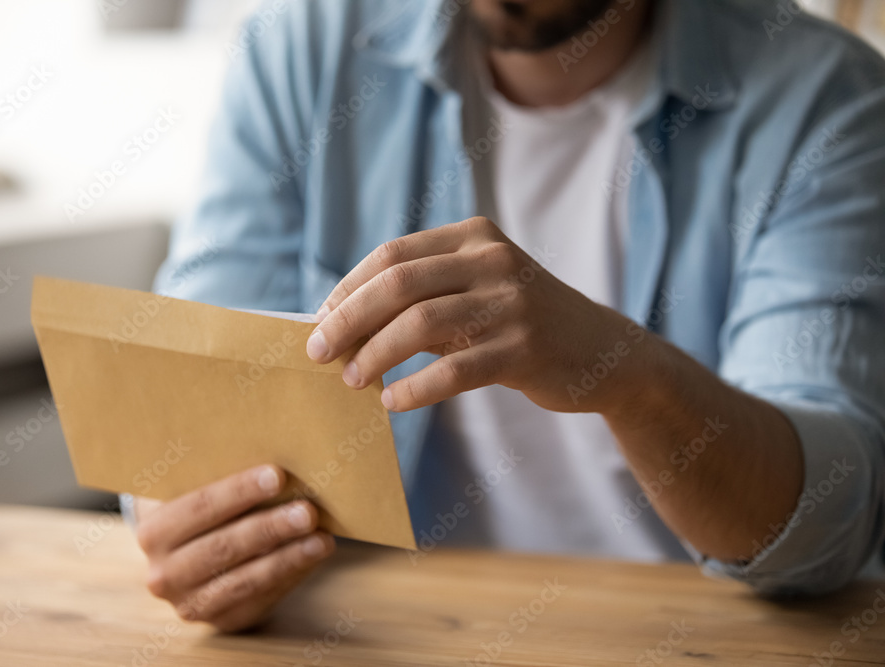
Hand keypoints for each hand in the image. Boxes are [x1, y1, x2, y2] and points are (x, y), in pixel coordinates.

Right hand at [134, 465, 334, 631]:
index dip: (239, 491)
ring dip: (288, 557)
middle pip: (224, 547)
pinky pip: (260, 599)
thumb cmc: (202, 511)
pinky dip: (290, 576)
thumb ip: (215, 479)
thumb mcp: (193, 493)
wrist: (188, 558)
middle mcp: (164, 574)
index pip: (200, 507)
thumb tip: (276, 460)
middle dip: (270, 527)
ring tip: (321, 539)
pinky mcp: (221, 621)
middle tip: (308, 511)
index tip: (278, 475)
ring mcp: (190, 603)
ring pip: (245, 579)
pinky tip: (313, 556)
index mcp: (153, 531)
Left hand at [305, 217, 637, 413]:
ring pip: (421, 324)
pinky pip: (454, 371)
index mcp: (473, 237)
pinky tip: (393, 401)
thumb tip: (340, 324)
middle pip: (398, 283)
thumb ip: (419, 301)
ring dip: (375, 355)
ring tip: (352, 380)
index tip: (319, 320)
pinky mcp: (525, 349)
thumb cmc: (518, 324)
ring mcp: (512, 304)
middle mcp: (493, 260)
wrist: (602, 354)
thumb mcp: (473, 295)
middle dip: (348, 320)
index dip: (348, 289)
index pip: (392, 256)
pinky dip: (415, 388)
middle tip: (318, 352)